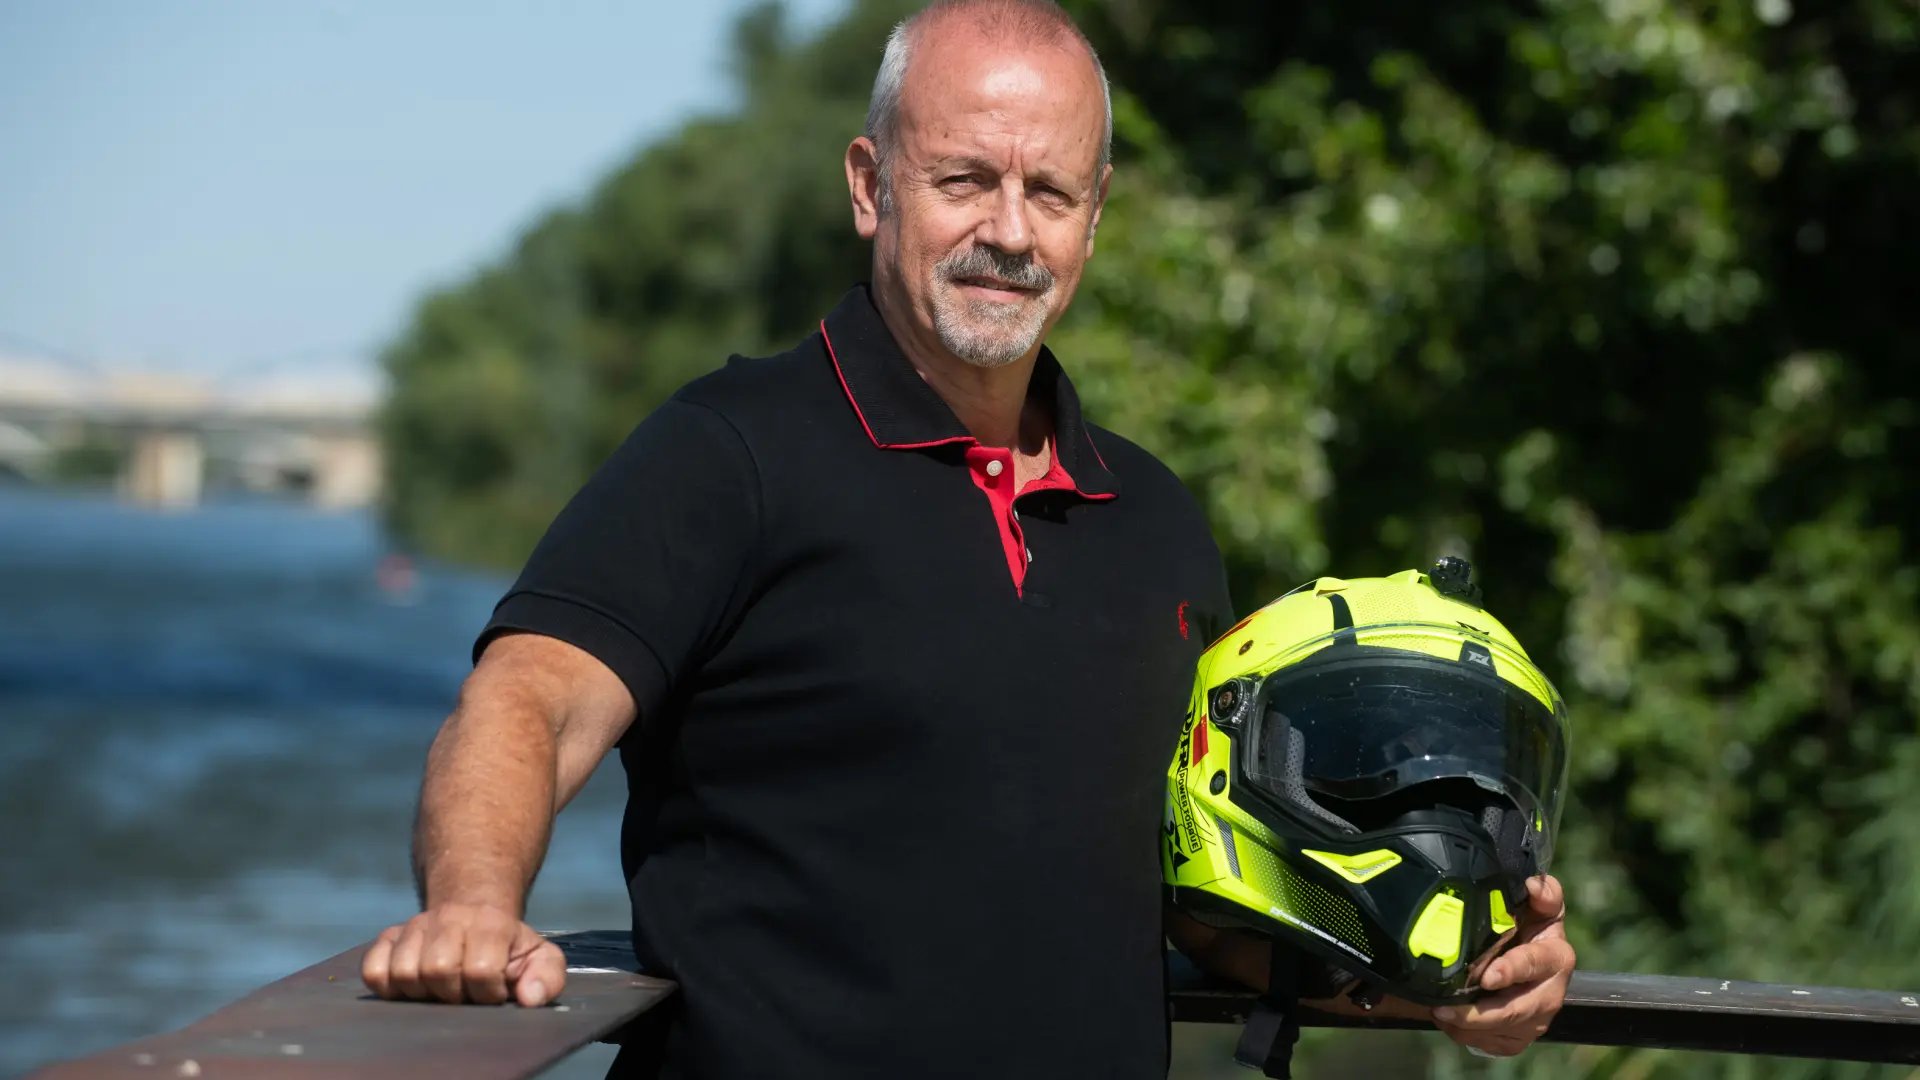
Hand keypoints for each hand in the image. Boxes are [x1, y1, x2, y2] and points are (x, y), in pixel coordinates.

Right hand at [361, 902, 566, 1006]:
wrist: (476, 912)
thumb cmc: (509, 947)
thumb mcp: (541, 957)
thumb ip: (546, 977)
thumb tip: (529, 998)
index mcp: (491, 923)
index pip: (479, 969)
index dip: (488, 992)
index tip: (494, 991)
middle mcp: (450, 918)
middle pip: (438, 970)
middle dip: (454, 993)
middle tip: (465, 992)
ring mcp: (416, 925)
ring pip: (405, 972)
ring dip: (423, 992)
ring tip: (441, 989)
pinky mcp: (389, 936)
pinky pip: (374, 970)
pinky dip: (389, 986)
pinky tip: (413, 986)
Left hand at [1430, 875, 1574, 1057]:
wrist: (1526, 959)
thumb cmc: (1527, 928)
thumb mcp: (1537, 907)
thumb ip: (1543, 893)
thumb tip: (1535, 884)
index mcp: (1556, 958)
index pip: (1535, 965)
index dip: (1512, 971)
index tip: (1487, 976)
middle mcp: (1551, 995)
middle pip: (1515, 1011)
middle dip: (1478, 1012)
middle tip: (1444, 1006)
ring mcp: (1535, 1021)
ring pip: (1499, 1031)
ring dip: (1466, 1026)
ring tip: (1438, 1010)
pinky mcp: (1518, 1038)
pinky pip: (1490, 1044)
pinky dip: (1465, 1035)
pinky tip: (1447, 1020)